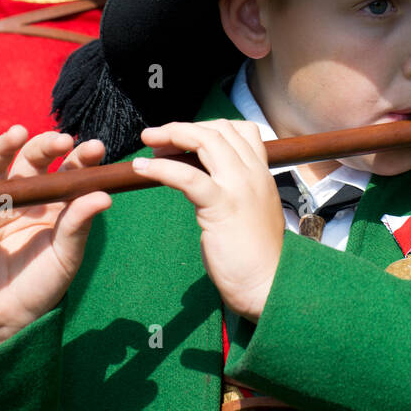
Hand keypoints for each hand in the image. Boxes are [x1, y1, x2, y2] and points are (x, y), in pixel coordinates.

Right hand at [0, 126, 111, 351]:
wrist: (1, 321)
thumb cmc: (39, 286)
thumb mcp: (66, 257)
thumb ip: (79, 226)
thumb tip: (104, 195)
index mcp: (52, 204)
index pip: (67, 172)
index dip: (79, 158)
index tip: (95, 148)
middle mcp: (23, 198)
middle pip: (32, 162)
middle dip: (45, 146)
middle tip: (61, 140)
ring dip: (3, 147)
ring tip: (17, 134)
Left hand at [135, 119, 284, 321]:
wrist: (268, 283)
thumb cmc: (255, 254)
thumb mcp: (248, 209)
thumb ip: (230, 189)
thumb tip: (200, 179)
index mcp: (261, 172)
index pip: (237, 130)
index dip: (206, 127)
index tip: (181, 138)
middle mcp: (253, 173)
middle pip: (217, 130)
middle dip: (182, 128)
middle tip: (155, 137)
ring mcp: (240, 187)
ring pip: (205, 142)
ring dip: (171, 135)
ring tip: (148, 142)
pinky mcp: (222, 206)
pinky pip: (188, 176)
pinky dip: (161, 168)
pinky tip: (142, 168)